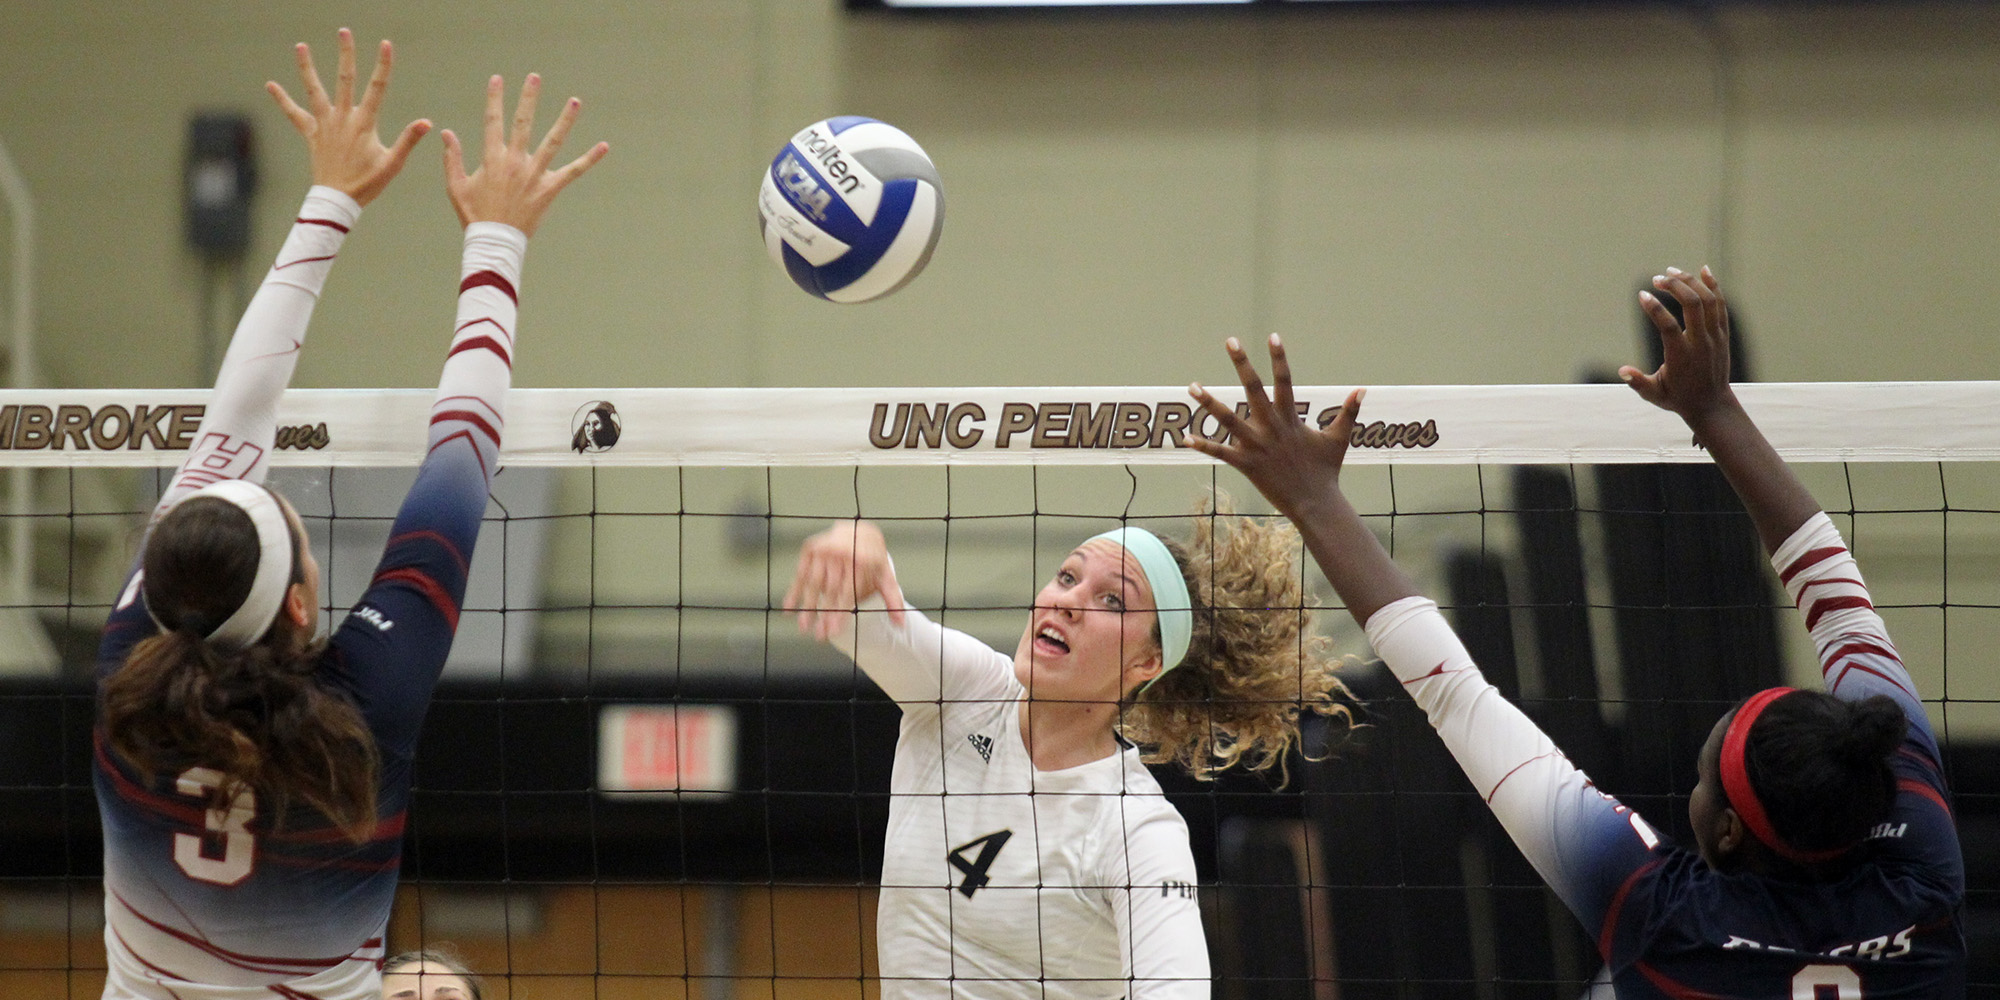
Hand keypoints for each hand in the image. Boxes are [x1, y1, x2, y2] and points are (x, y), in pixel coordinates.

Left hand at [266, 29, 429, 206]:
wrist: (336, 200)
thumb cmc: (367, 183)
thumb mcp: (392, 163)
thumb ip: (408, 140)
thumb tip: (427, 123)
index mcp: (364, 124)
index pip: (377, 88)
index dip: (383, 65)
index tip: (386, 45)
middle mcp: (342, 118)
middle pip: (345, 79)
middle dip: (346, 54)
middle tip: (344, 31)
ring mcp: (324, 125)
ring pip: (315, 91)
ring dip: (307, 68)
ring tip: (301, 46)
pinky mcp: (312, 134)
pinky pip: (295, 114)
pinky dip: (283, 100)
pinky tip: (271, 85)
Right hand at [442, 74, 607, 236]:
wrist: (495, 241)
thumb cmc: (474, 214)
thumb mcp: (456, 185)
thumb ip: (451, 158)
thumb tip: (446, 132)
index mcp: (492, 159)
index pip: (492, 121)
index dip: (494, 99)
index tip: (497, 79)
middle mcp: (515, 162)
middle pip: (523, 123)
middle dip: (528, 98)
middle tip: (534, 77)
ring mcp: (534, 175)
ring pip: (553, 142)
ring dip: (565, 120)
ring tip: (575, 101)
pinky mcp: (550, 189)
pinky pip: (573, 171)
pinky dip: (589, 159)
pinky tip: (604, 146)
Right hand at [781, 521, 905, 641]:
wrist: (860, 532)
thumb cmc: (873, 560)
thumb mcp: (886, 576)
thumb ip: (893, 599)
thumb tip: (901, 624)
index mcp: (862, 558)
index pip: (848, 592)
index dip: (839, 613)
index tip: (833, 632)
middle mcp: (842, 551)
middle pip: (830, 590)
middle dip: (824, 615)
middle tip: (819, 636)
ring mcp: (825, 547)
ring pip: (813, 583)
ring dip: (807, 606)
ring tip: (803, 627)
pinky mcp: (812, 546)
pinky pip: (801, 572)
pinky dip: (794, 590)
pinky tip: (789, 607)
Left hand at [1183, 334, 1361, 520]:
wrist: (1316, 503)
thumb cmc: (1326, 471)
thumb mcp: (1339, 438)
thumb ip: (1348, 413)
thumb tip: (1362, 390)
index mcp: (1290, 419)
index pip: (1285, 381)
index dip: (1279, 359)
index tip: (1273, 337)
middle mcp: (1272, 428)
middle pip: (1254, 390)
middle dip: (1242, 364)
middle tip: (1231, 340)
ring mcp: (1257, 446)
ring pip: (1228, 420)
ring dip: (1209, 403)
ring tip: (1191, 386)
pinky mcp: (1247, 464)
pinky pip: (1220, 453)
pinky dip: (1203, 446)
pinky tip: (1185, 438)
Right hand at [1620, 265, 1738, 421]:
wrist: (1712, 405)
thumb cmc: (1677, 398)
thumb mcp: (1654, 395)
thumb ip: (1638, 383)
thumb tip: (1622, 371)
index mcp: (1681, 357)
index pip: (1668, 326)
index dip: (1654, 308)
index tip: (1641, 294)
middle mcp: (1701, 344)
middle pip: (1692, 305)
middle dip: (1675, 286)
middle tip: (1657, 278)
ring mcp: (1714, 337)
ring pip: (1708, 300)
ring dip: (1691, 282)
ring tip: (1672, 271)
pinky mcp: (1722, 334)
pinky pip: (1720, 304)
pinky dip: (1713, 286)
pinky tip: (1702, 270)